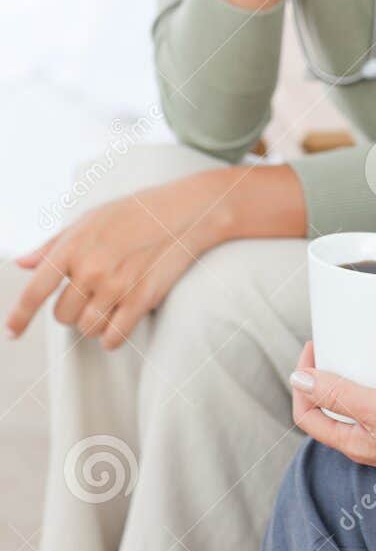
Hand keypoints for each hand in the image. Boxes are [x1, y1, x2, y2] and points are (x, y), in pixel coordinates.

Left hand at [5, 172, 232, 348]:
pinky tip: (120, 321)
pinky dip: (112, 337)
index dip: (19, 317)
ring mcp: (117, 285)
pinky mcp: (142, 300)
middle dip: (72, 310)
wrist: (184, 212)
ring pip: (86, 330)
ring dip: (93, 324)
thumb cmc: (134, 213)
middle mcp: (91, 268)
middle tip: (91, 294)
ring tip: (108, 304)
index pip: (35, 290)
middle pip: (62, 316)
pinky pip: (112, 339)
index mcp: (73, 246)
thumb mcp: (89, 219)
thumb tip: (22, 264)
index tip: (11, 333)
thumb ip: (52, 245)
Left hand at [289, 341, 375, 485]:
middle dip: (337, 373)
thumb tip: (298, 379)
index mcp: (350, 440)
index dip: (303, 380)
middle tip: (341, 346)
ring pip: (368, 398)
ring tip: (375, 352)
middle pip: (335, 404)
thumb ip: (337, 395)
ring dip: (370, 374)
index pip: (307, 414)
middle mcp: (366, 440)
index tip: (315, 348)